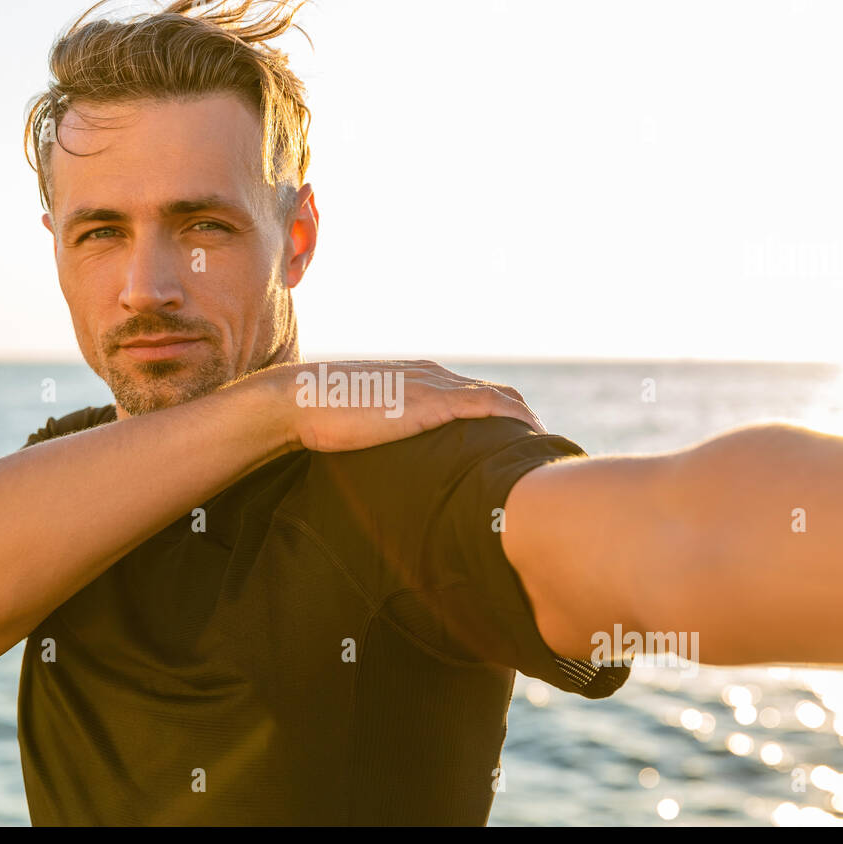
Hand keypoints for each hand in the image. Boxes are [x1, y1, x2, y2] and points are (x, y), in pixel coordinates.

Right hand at [256, 359, 546, 453]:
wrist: (299, 400)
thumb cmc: (320, 417)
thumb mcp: (361, 424)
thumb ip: (383, 435)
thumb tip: (385, 467)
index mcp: (419, 379)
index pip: (474, 393)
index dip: (501, 417)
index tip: (517, 446)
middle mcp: (433, 375)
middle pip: (497, 394)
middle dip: (523, 421)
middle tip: (541, 456)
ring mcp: (433, 385)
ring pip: (500, 397)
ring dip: (525, 423)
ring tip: (543, 455)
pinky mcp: (431, 402)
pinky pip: (488, 406)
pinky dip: (514, 421)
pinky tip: (529, 442)